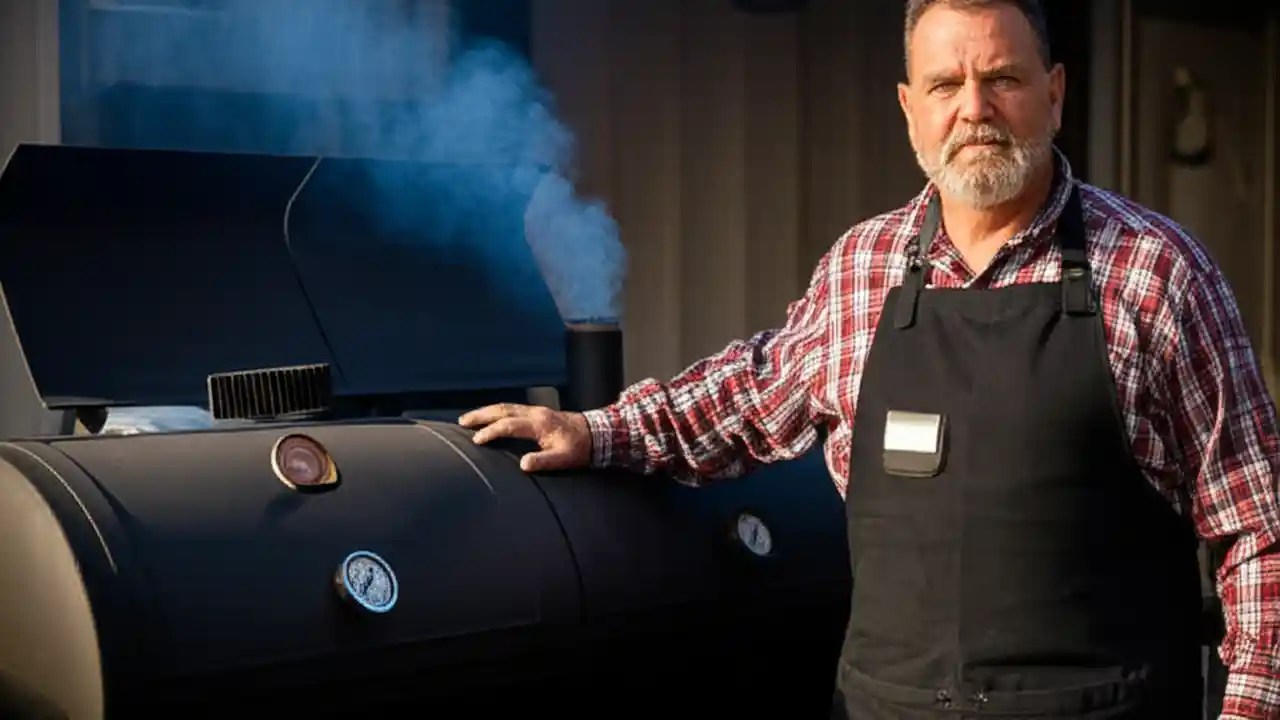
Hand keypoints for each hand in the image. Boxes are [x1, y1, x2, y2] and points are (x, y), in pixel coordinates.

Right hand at [458, 403, 591, 472]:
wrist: (597, 434)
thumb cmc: (580, 448)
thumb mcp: (564, 459)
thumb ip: (544, 461)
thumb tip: (523, 465)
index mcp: (539, 423)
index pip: (508, 425)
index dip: (490, 432)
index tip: (476, 440)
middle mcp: (535, 413)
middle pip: (502, 409)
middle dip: (481, 415)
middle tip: (462, 422)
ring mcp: (537, 410)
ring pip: (506, 406)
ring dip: (487, 411)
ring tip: (470, 419)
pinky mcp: (539, 413)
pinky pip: (512, 408)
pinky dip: (497, 411)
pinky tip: (491, 417)